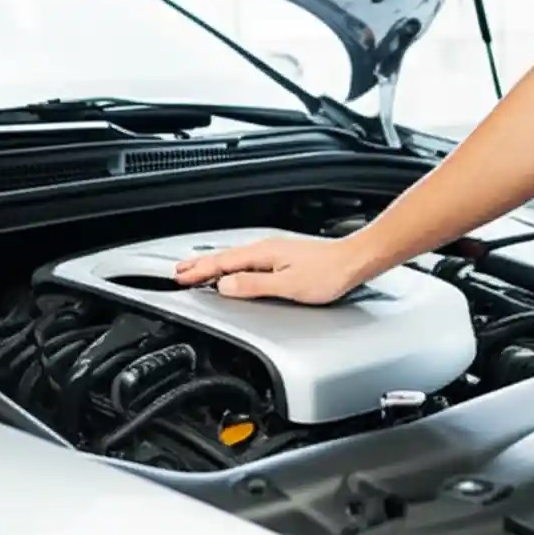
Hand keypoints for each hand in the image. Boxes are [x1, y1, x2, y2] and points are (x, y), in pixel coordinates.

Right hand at [174, 236, 367, 303]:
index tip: (180, 277)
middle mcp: (266, 248)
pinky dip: (232, 266)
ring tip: (198, 271)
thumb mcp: (287, 286)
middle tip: (179, 272)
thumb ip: (253, 286)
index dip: (199, 271)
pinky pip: (247, 261)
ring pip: (235, 258)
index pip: (222, 263)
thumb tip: (225, 286)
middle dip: (200, 265)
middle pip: (225, 257)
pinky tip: (233, 272)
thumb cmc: (328, 273)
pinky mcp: (283, 257)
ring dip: (214, 265)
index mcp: (263, 254)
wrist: (353, 261)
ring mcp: (275, 252)